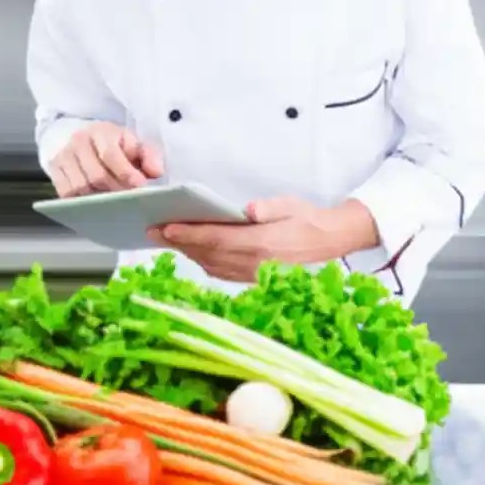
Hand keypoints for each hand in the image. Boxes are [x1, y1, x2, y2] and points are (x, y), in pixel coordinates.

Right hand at [47, 121, 164, 197]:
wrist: (82, 138)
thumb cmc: (112, 144)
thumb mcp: (133, 143)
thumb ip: (149, 155)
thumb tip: (156, 172)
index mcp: (100, 132)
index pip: (111, 155)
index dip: (126, 173)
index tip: (140, 187)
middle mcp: (78, 142)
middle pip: (95, 176)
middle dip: (115, 191)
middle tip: (130, 201)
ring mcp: (63, 157)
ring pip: (80, 188)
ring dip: (99, 200)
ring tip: (114, 204)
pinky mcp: (54, 172)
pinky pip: (66, 194)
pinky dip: (82, 203)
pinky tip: (96, 205)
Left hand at [147, 197, 379, 282]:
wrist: (331, 242)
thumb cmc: (309, 219)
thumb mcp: (291, 205)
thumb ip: (268, 208)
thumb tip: (248, 209)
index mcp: (262, 243)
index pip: (216, 239)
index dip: (188, 234)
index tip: (165, 227)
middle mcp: (255, 263)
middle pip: (208, 254)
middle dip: (179, 243)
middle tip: (153, 231)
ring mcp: (254, 274)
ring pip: (212, 265)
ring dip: (188, 253)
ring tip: (168, 240)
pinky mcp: (256, 279)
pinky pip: (223, 273)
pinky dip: (204, 263)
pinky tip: (194, 252)